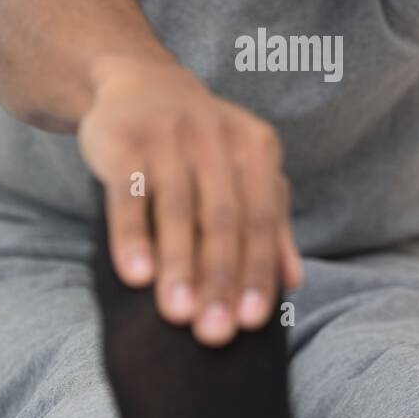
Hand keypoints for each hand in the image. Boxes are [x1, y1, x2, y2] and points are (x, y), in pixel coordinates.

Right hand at [78, 59, 302, 344]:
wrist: (140, 83)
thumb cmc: (200, 144)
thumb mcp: (244, 169)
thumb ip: (271, 223)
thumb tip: (293, 283)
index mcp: (256, 147)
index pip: (262, 218)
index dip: (258, 271)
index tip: (250, 323)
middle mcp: (217, 138)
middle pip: (223, 219)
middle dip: (220, 279)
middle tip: (214, 334)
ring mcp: (170, 136)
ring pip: (178, 210)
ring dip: (179, 266)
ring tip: (176, 316)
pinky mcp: (124, 141)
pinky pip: (130, 195)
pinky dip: (133, 237)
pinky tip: (136, 278)